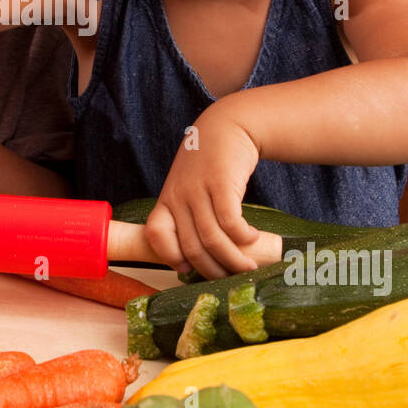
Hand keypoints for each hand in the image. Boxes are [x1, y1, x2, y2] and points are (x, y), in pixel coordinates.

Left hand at [144, 100, 281, 278]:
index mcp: (166, 200)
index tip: (188, 270)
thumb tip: (201, 256)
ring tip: (249, 267)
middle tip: (231, 280)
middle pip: (191, 247)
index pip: (155, 235)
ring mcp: (199, 190)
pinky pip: (230, 221)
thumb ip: (189, 214)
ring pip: (212, 240)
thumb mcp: (189, 186)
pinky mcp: (222, 184)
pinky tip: (252, 238)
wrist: (226, 127)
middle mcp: (179, 197)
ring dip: (233, 260)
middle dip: (212, 271)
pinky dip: (243, 237)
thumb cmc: (209, 164)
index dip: (170, 257)